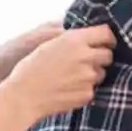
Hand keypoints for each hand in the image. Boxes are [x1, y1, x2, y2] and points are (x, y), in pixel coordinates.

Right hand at [0, 24, 115, 122]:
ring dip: (92, 73)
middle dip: (100, 56)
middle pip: (108, 54)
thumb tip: (88, 34)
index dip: (106, 38)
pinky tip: (68, 88)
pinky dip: (85, 88)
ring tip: (72, 76)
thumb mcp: (49, 43)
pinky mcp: (87, 94)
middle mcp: (85, 57)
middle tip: (86, 60)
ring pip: (101, 72)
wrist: (23, 96)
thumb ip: (71, 38)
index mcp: (75, 40)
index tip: (103, 41)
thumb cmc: (31, 68)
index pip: (106, 33)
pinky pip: (93, 88)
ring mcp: (88, 77)